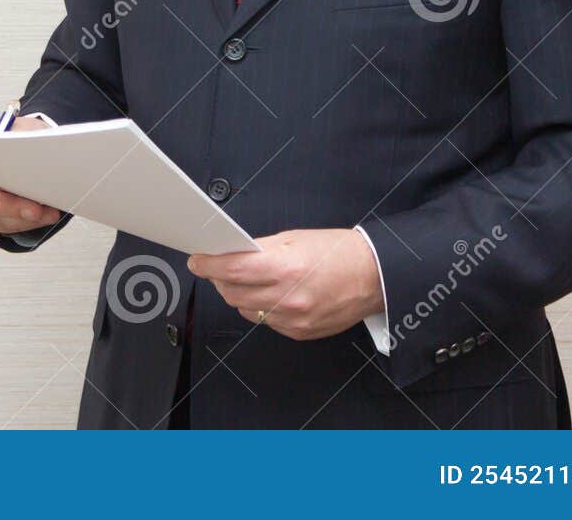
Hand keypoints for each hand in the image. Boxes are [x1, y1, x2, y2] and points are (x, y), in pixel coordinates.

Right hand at [0, 113, 62, 234]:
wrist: (30, 145)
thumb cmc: (22, 135)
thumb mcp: (24, 128)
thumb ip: (21, 139)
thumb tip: (27, 151)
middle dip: (12, 206)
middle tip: (34, 209)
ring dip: (25, 217)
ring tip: (48, 212)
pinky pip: (10, 225)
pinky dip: (30, 222)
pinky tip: (47, 215)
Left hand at [187, 228, 381, 340]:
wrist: (374, 277)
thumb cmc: (338, 253)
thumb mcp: (295, 238)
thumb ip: (260, 248)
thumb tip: (232, 253)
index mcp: (285, 268)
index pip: (231, 270)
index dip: (207, 265)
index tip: (197, 260)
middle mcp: (288, 298)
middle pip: (232, 293)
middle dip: (219, 279)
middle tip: (218, 267)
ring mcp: (293, 320)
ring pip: (245, 309)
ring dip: (237, 294)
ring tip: (245, 279)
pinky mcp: (299, 333)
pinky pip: (265, 321)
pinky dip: (259, 307)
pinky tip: (268, 294)